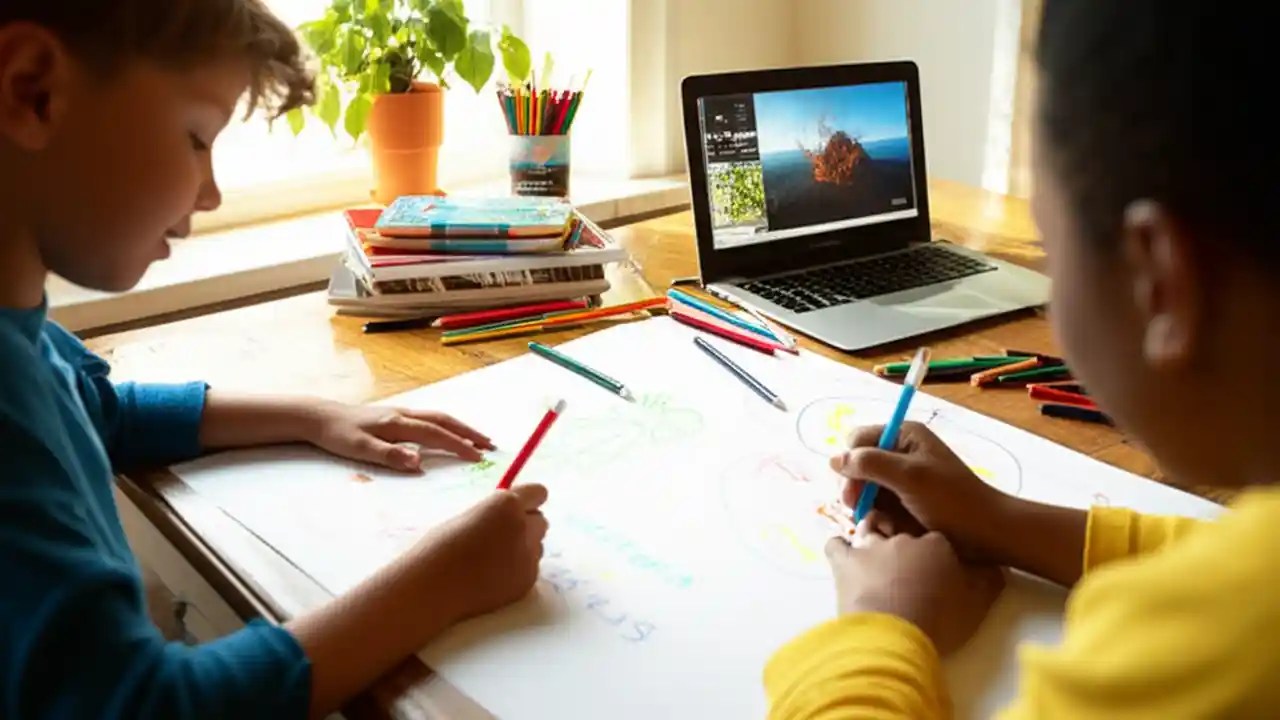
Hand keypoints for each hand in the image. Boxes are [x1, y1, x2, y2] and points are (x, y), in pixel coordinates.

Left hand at [304, 401, 495, 470]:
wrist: (319, 416)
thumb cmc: (338, 435)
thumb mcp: (360, 449)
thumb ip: (390, 456)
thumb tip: (418, 464)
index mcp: (398, 423)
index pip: (436, 434)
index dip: (459, 445)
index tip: (478, 457)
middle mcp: (404, 414)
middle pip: (444, 420)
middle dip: (469, 432)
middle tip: (490, 445)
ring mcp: (401, 412)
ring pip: (438, 417)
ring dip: (460, 427)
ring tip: (477, 439)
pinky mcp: (395, 415)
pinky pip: (429, 418)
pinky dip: (446, 424)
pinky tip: (449, 431)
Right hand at [420, 484, 549, 621]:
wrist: (433, 587)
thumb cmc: (440, 547)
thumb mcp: (469, 516)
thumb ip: (495, 513)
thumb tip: (508, 517)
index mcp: (507, 505)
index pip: (538, 493)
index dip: (527, 501)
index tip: (518, 509)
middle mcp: (525, 527)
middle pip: (541, 520)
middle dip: (526, 525)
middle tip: (502, 537)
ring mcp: (529, 556)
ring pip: (538, 545)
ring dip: (523, 547)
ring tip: (494, 559)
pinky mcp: (528, 581)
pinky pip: (530, 567)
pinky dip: (518, 569)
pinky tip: (493, 577)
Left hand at [826, 522, 1002, 655]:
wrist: (894, 635)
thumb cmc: (939, 620)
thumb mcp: (978, 603)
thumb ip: (987, 581)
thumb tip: (996, 568)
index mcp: (936, 543)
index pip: (936, 536)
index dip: (936, 549)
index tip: (937, 564)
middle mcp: (902, 537)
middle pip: (902, 528)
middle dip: (903, 540)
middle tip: (906, 563)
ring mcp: (870, 546)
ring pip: (869, 527)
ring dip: (872, 536)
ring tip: (877, 556)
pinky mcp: (844, 561)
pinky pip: (837, 544)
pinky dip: (841, 548)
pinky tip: (845, 556)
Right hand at [832, 422, 1013, 558]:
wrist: (986, 533)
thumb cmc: (952, 501)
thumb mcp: (909, 477)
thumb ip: (870, 464)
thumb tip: (834, 460)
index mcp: (905, 435)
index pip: (859, 439)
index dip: (850, 461)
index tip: (852, 489)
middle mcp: (901, 451)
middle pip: (859, 462)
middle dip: (855, 486)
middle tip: (857, 510)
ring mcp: (903, 476)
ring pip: (865, 485)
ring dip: (865, 503)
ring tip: (874, 522)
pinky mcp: (905, 498)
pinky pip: (878, 502)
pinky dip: (876, 513)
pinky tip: (883, 526)